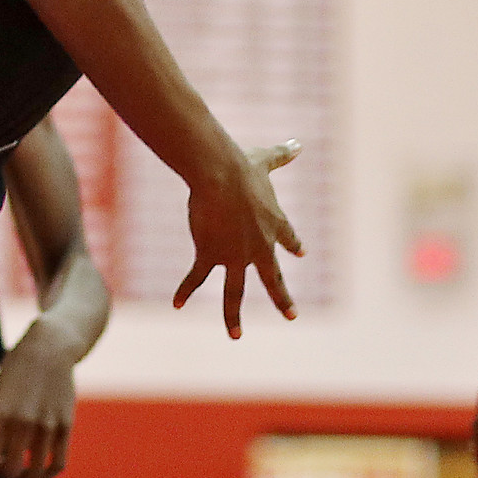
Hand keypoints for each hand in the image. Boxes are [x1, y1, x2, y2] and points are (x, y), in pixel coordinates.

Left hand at [0, 318, 85, 477]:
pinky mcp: (66, 424)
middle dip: (0, 474)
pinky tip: (40, 472)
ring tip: (18, 470)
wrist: (50, 346)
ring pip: (34, 472)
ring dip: (23, 477)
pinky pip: (58, 463)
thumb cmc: (17, 370)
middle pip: (9, 471)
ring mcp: (47, 424)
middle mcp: (23, 422)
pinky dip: (48, 474)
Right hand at [173, 140, 304, 338]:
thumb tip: (299, 142)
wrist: (221, 177)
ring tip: (236, 335)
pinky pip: (196, 278)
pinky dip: (185, 291)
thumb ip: (282, 155)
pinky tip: (177, 304)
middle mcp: (258, 246)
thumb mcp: (265, 160)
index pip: (288, 238)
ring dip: (234, 316)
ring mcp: (235, 255)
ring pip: (236, 293)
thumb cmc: (243, 167)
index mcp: (274, 223)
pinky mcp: (210, 255)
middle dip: (282, 298)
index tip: (300, 253)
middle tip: (291, 315)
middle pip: (273, 278)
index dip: (293, 245)